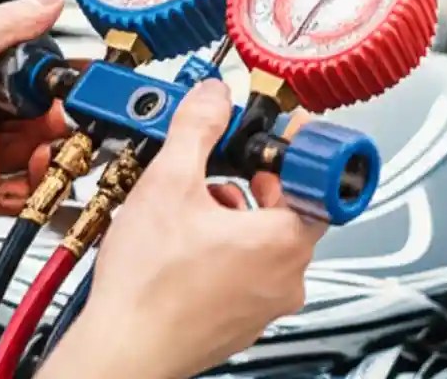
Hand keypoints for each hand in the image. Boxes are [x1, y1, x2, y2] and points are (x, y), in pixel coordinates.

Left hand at [0, 0, 70, 242]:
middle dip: (64, 118)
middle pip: (42, 119)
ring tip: (53, 148)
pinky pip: (24, 197)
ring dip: (56, 153)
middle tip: (71, 118)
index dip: (58, 81)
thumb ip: (8, 25)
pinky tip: (37, 177)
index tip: (80, 81)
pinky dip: (39, 189)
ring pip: (40, 157)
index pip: (32, 78)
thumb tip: (47, 0)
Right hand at [40, 80, 325, 378]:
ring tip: (194, 207)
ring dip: (238, 214)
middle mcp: (287, 277)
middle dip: (258, 180)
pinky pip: (248, 271)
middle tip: (223, 165)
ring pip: (267, 242)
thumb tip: (213, 97)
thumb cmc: (148, 286)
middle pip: (292, 209)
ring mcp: (265, 304)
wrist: (123, 349)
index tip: (284, 136)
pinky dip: (225, 249)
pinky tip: (185, 243)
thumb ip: (198, 127)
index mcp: (284, 240)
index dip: (302, 151)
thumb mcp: (169, 183)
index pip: (323, 182)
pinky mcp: (240, 321)